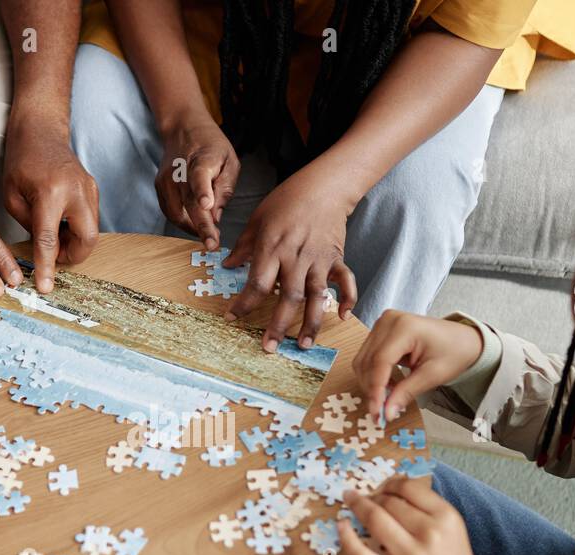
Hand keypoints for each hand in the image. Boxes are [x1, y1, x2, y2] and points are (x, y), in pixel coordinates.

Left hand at [3, 127, 99, 292]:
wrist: (41, 131)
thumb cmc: (21, 162)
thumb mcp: (13, 196)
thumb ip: (29, 226)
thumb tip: (44, 251)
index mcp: (50, 193)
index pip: (49, 239)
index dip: (47, 267)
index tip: (45, 288)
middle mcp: (76, 191)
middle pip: (86, 240)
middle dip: (72, 256)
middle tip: (54, 256)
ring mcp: (90, 190)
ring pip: (91, 232)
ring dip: (74, 243)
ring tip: (55, 235)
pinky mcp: (94, 190)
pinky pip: (91, 220)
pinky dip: (78, 230)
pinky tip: (61, 224)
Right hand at [156, 117, 239, 250]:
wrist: (182, 128)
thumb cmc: (211, 146)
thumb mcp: (229, 160)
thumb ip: (225, 188)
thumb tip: (216, 216)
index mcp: (202, 160)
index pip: (200, 176)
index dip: (203, 191)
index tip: (206, 205)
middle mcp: (180, 170)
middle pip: (189, 201)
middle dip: (201, 226)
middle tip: (212, 244)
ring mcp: (166, 179)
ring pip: (177, 212)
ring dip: (192, 228)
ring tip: (209, 236)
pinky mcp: (159, 186)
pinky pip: (170, 212)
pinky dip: (183, 222)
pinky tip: (195, 225)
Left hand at [222, 169, 356, 351]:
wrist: (324, 186)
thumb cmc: (286, 200)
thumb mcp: (257, 219)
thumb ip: (243, 246)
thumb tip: (227, 265)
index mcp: (273, 248)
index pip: (258, 283)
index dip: (244, 304)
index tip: (232, 318)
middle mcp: (296, 257)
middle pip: (288, 297)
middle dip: (279, 325)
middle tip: (270, 348)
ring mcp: (319, 259)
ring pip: (316, 296)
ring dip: (311, 322)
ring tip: (304, 345)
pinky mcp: (336, 258)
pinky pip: (345, 280)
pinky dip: (347, 298)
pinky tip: (342, 316)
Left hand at [339, 478, 494, 554]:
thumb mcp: (454, 532)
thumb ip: (428, 511)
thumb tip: (391, 492)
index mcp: (447, 518)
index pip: (410, 487)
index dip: (390, 483)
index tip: (383, 487)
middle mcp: (429, 534)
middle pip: (389, 502)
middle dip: (374, 496)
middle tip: (366, 498)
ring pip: (374, 519)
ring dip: (358, 506)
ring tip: (350, 501)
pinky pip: (360, 553)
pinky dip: (346, 536)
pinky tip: (341, 525)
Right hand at [353, 309, 484, 420]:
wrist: (462, 339)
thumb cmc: (453, 352)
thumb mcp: (433, 375)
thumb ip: (406, 392)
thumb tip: (386, 413)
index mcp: (406, 327)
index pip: (381, 361)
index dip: (376, 388)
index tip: (377, 412)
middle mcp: (389, 321)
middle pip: (367, 361)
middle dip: (371, 389)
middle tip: (380, 412)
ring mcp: (382, 323)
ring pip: (362, 360)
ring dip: (370, 383)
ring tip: (386, 398)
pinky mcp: (380, 330)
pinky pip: (366, 356)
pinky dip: (372, 375)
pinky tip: (387, 385)